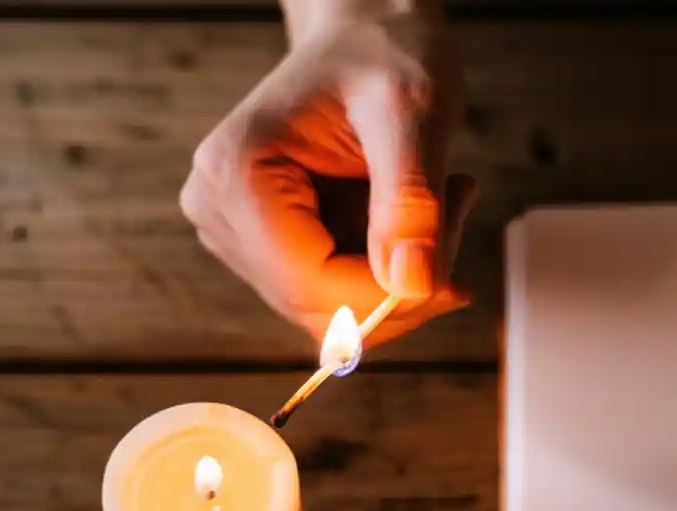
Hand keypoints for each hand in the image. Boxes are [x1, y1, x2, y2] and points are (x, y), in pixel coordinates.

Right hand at [179, 0, 476, 347]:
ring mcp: (241, 234)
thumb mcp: (413, 114)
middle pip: (320, 308)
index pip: (310, 285)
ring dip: (406, 277)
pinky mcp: (270, 246)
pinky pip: (341, 294)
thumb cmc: (385, 55)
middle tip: (456, 214)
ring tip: (445, 200)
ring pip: (336, 310)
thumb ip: (411, 199)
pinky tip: (422, 215)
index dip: (389, 298)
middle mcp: (220, 212)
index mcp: (236, 176)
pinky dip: (395, 271)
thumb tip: (411, 285)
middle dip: (403, 286)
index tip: (454, 273)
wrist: (370, 34)